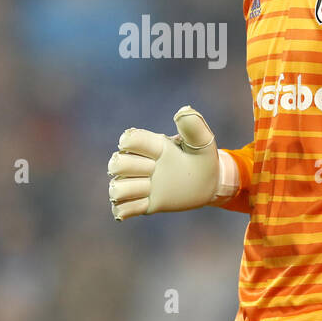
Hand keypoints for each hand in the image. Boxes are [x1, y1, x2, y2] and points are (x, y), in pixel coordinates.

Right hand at [107, 105, 228, 219]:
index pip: (127, 140)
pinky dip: (130, 209)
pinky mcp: (138, 203)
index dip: (138, 147)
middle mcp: (138, 162)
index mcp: (150, 144)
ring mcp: (136, 184)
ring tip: (151, 190)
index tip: (161, 153)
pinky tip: (147, 203)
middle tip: (157, 172)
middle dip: (137, 170)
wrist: (207, 186)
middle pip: (115, 164)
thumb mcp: (203, 142)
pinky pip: (119, 209)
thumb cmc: (203, 160)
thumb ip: (194, 125)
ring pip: (115, 189)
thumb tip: (181, 111)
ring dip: (134, 191)